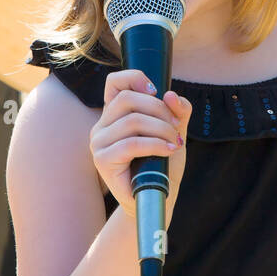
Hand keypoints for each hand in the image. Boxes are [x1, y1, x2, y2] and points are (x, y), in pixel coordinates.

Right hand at [89, 69, 191, 220]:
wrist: (156, 196)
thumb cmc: (162, 163)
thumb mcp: (173, 132)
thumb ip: (177, 112)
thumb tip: (171, 95)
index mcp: (115, 114)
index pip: (114, 83)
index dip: (135, 78)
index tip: (156, 92)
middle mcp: (102, 125)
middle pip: (128, 99)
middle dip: (159, 110)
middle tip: (177, 128)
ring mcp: (99, 142)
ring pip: (132, 121)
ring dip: (162, 129)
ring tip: (176, 142)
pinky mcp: (102, 160)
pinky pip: (131, 144)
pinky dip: (156, 144)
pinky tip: (169, 150)